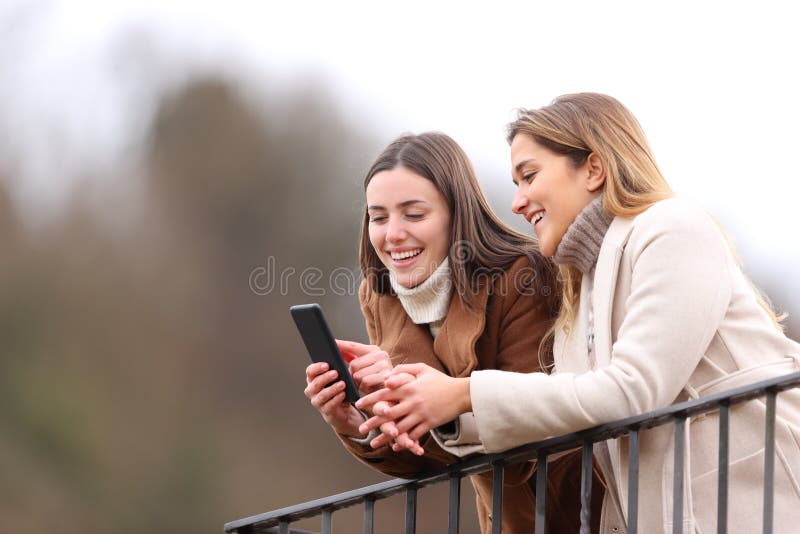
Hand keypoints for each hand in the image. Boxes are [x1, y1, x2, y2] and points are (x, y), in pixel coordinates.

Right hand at [304, 361, 365, 437]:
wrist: (342, 408)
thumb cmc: (339, 387)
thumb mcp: (339, 377)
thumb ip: (338, 368)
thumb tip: (342, 360)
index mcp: (313, 379)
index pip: (310, 371)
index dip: (317, 368)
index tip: (327, 365)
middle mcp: (312, 390)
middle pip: (315, 383)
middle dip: (325, 377)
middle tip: (336, 373)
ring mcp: (317, 402)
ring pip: (322, 395)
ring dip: (332, 389)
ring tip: (342, 384)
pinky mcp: (325, 411)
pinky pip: (329, 405)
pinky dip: (337, 399)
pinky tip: (343, 394)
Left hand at [337, 339, 392, 393]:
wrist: (392, 391)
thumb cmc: (374, 379)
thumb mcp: (364, 366)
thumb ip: (351, 356)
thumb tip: (336, 346)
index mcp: (374, 350)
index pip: (354, 346)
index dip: (342, 345)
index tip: (332, 342)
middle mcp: (381, 354)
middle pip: (353, 364)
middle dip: (353, 374)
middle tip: (359, 379)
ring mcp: (384, 365)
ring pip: (358, 374)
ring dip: (358, 382)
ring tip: (366, 384)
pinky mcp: (385, 376)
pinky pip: (365, 381)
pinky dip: (364, 387)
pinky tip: (370, 388)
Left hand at [356, 364, 471, 441]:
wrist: (461, 393)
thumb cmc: (441, 380)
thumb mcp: (422, 369)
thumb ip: (404, 369)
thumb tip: (389, 375)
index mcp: (409, 387)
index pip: (384, 393)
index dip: (370, 399)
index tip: (358, 404)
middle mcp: (412, 402)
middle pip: (388, 413)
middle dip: (373, 422)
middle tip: (361, 429)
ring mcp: (421, 414)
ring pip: (399, 428)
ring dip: (385, 437)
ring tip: (374, 443)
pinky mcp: (429, 423)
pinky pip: (414, 435)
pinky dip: (404, 442)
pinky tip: (395, 446)